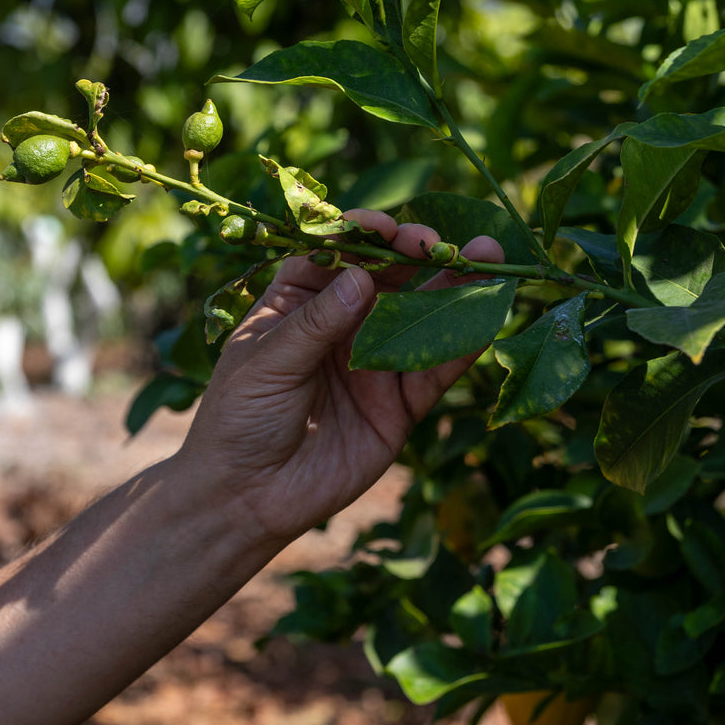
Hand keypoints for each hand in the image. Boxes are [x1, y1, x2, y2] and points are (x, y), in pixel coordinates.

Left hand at [179, 209, 504, 542]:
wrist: (247, 498)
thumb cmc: (238, 420)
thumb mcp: (266, 363)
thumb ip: (316, 324)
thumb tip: (361, 278)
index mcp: (296, 303)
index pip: (334, 253)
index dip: (361, 234)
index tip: (386, 227)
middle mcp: (340, 326)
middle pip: (386, 278)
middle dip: (416, 254)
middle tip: (440, 242)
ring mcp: (373, 363)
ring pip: (420, 318)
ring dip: (453, 287)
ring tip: (486, 257)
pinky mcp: (399, 406)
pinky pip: (435, 370)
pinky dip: (463, 345)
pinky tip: (487, 316)